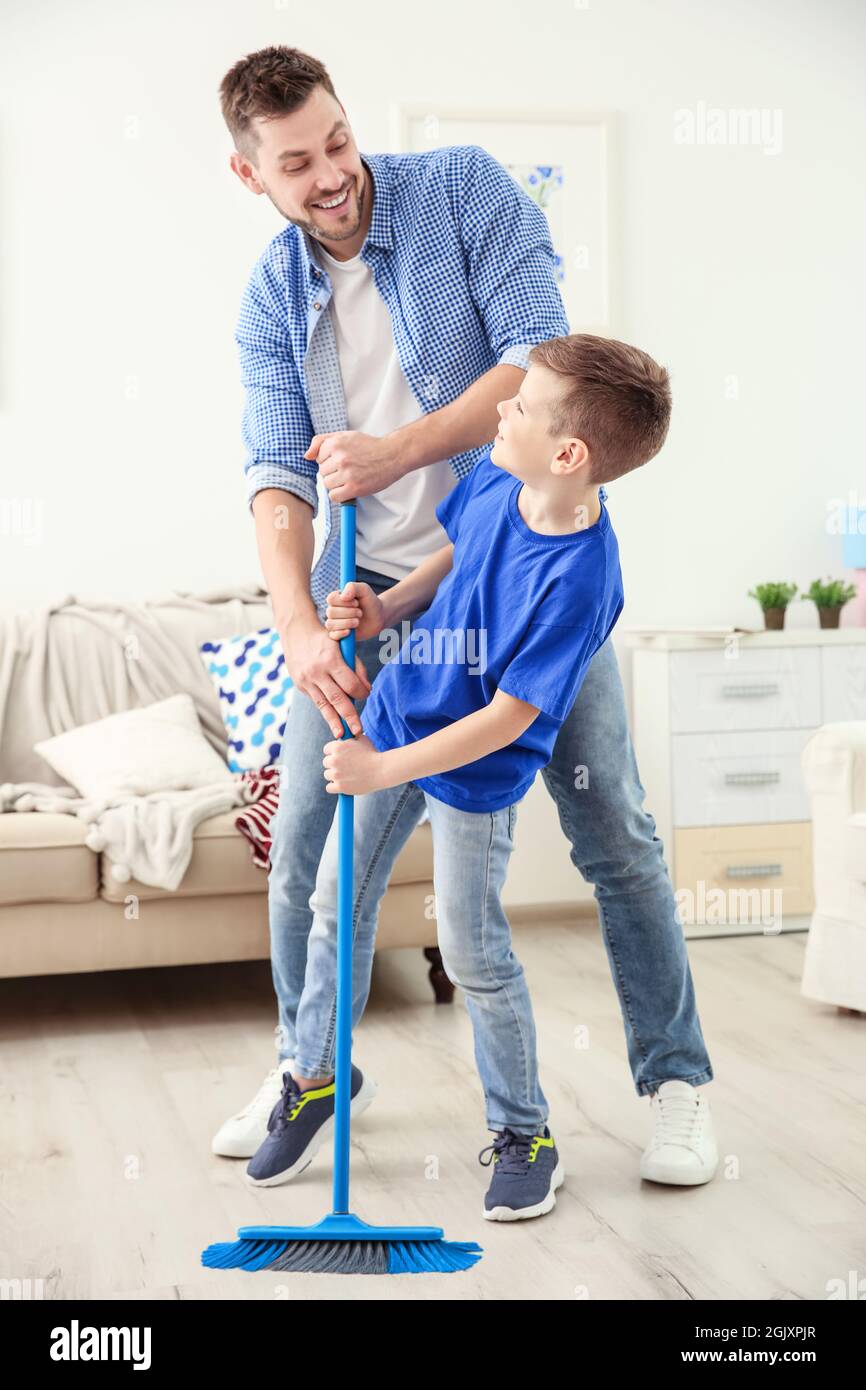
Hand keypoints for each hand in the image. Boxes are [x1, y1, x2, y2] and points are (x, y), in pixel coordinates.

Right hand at [280, 616, 370, 738]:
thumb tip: (367, 690)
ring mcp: (306, 680)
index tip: (366, 695)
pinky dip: (325, 711)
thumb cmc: (327, 639)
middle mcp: (317, 672)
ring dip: (334, 722)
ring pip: (323, 705)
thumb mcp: (344, 647)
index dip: (361, 693)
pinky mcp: (300, 685)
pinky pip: (316, 700)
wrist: (297, 632)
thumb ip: (357, 668)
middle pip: (337, 699)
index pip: (350, 684)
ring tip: (342, 735)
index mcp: (331, 660)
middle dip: (349, 717)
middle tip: (358, 731)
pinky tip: (333, 722)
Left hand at [305, 430, 404, 500]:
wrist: (392, 455)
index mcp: (335, 443)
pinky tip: (350, 488)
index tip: (343, 459)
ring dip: (337, 484)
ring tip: (351, 477)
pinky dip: (340, 495)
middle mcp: (340, 457)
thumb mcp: (344, 436)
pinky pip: (334, 496)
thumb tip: (306, 456)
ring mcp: (347, 473)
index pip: (318, 459)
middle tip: (350, 469)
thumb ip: (321, 442)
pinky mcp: (354, 488)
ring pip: (327, 485)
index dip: (329, 460)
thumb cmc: (367, 446)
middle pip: (322, 473)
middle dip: (333, 472)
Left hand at [322, 732, 385, 795]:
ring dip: (335, 776)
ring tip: (347, 775)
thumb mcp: (362, 739)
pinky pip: (329, 787)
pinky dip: (335, 787)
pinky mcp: (339, 786)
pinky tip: (343, 784)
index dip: (333, 753)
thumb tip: (347, 736)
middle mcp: (334, 760)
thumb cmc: (373, 754)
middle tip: (345, 767)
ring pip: (327, 775)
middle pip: (326, 763)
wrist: (382, 770)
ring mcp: (336, 774)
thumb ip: (351, 738)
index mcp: (337, 747)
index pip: (326, 750)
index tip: (340, 756)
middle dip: (334, 764)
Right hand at [325, 582, 385, 640]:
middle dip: (349, 613)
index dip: (344, 602)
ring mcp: (335, 622)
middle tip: (360, 613)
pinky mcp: (338, 634)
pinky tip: (350, 631)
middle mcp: (333, 610)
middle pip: (331, 612)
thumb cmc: (370, 602)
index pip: (331, 599)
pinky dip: (341, 633)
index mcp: (337, 598)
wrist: (378, 618)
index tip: (357, 602)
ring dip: (347, 623)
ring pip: (330, 624)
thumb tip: (343, 596)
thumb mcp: (364, 590)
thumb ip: (353, 587)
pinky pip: (333, 635)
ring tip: (358, 621)